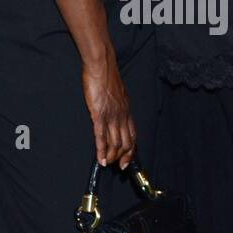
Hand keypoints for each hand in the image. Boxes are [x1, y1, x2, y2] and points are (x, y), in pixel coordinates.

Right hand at [81, 54, 136, 169]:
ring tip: (108, 164)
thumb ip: (118, 105)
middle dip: (123, 157)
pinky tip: (101, 159)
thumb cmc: (107, 76)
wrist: (101, 65)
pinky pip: (102, 137)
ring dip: (112, 156)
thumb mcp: (118, 93)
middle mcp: (122, 116)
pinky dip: (102, 151)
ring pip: (115, 143)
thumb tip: (117, 111)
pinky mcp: (99, 115)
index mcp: (126, 111)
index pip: (133, 135)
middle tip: (119, 166)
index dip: (131, 150)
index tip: (128, 160)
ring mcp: (111, 116)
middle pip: (126, 142)